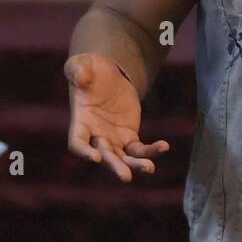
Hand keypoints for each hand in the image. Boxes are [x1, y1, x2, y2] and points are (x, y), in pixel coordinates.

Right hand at [64, 52, 168, 181]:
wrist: (107, 74)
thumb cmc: (89, 70)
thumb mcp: (82, 64)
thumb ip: (79, 70)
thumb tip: (81, 77)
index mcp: (80, 122)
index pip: (77, 142)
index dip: (84, 152)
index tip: (95, 157)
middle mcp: (94, 136)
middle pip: (103, 156)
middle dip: (114, 166)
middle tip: (125, 177)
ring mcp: (112, 138)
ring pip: (122, 158)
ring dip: (135, 164)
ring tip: (150, 168)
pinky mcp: (128, 136)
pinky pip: (138, 148)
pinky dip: (150, 150)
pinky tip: (164, 147)